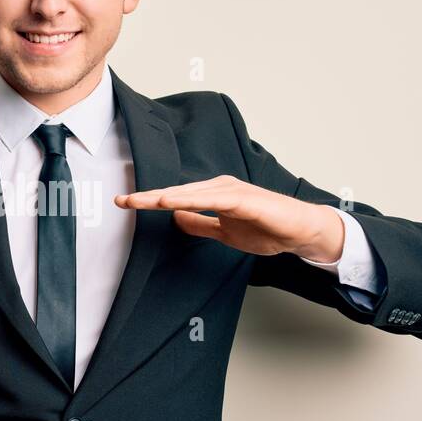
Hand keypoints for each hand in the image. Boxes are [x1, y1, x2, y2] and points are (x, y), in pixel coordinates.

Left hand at [114, 174, 343, 263]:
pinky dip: (190, 199)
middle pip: (177, 192)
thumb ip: (201, 224)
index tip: (125, 203)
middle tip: (121, 201)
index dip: (150, 201)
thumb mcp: (224, 232)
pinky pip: (212, 199)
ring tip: (140, 201)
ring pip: (190, 193)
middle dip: (148, 197)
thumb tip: (175, 219)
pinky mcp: (244, 198)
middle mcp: (219, 188)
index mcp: (214, 194)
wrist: (300, 231)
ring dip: (164, 197)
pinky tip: (171, 203)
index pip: (175, 198)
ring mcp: (231, 190)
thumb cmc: (267, 228)